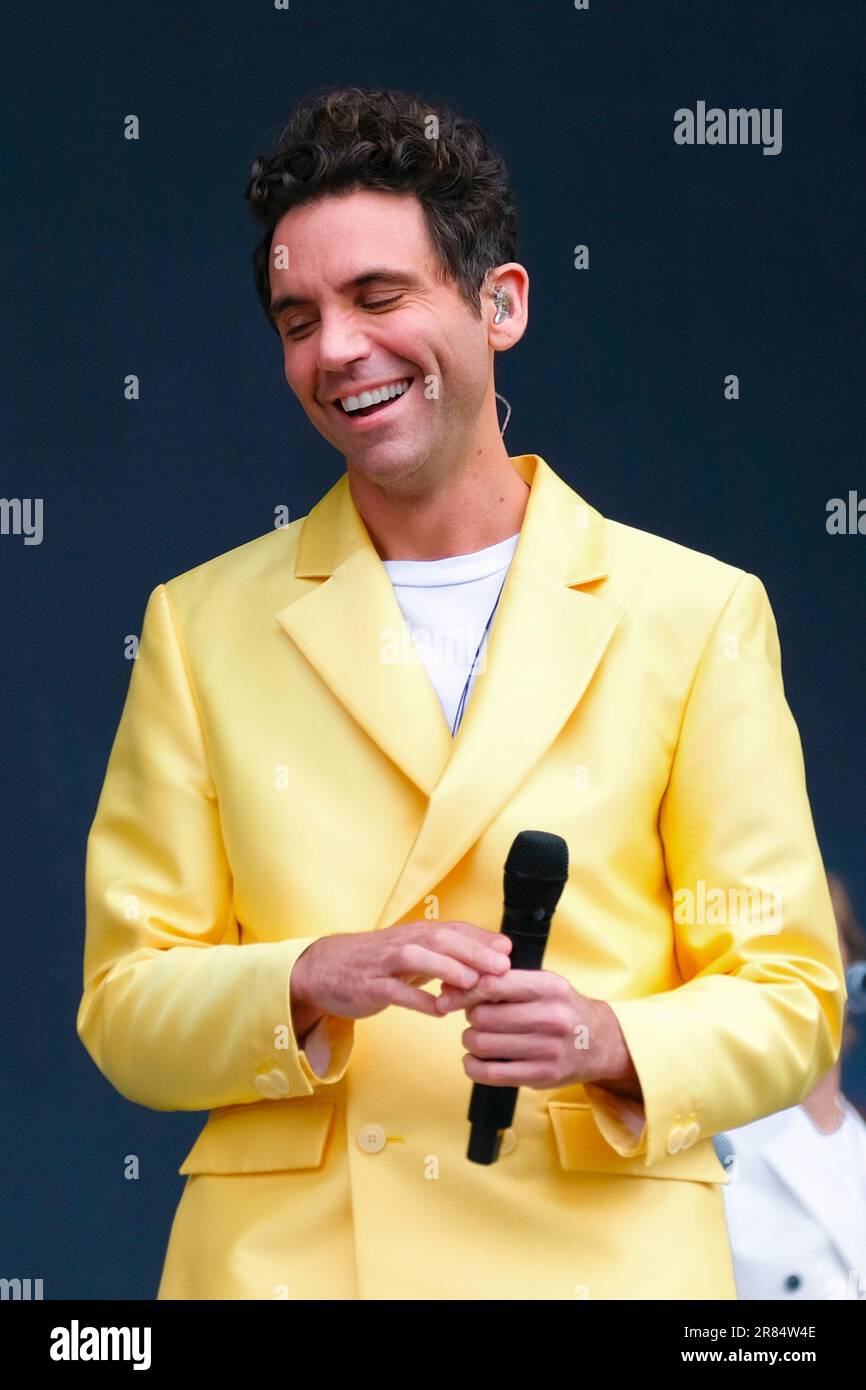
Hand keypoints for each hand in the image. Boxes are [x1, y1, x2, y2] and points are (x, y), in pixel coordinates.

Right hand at [290, 921, 511, 1027]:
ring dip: (446, 968)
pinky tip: (437, 1010)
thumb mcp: (416, 952)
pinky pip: (393, 991)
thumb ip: (451, 953)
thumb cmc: (380, 961)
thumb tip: (495, 954)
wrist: (325, 968)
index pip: (454, 929)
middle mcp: (403, 942)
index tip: (509, 951)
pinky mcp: (369, 985)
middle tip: (502, 967)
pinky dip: (415, 999)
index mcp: (417, 933)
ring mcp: (385, 963)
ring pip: (417, 958)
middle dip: (473, 952)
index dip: (481, 938)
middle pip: (440, 939)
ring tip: (471, 983)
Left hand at [434, 969, 634, 1090]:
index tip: (451, 995)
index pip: (492, 984)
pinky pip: (491, 1074)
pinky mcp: (542, 1076)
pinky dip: (472, 1067)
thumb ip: (505, 982)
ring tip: (477, 1036)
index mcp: (548, 987)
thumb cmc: (562, 1009)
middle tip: (476, 1017)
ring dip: (470, 1040)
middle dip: (470, 1016)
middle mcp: (550, 1017)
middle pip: (482, 1016)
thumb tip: (452, 988)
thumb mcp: (544, 984)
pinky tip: (473, 1060)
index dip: (464, 990)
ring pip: (482, 1044)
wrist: (600, 1042)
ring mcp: (547, 1049)